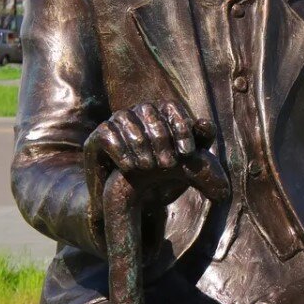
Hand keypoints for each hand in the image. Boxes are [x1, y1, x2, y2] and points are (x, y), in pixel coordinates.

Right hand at [83, 101, 229, 209]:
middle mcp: (137, 112)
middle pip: (149, 112)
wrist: (124, 196)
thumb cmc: (160, 174)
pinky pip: (107, 134)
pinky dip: (120, 151)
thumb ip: (198, 142)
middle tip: (169, 165)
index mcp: (159, 113)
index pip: (171, 107)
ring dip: (140, 145)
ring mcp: (115, 122)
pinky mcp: (97, 136)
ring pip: (126, 121)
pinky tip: (131, 168)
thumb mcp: (184, 160)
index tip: (188, 153)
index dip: (181, 127)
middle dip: (161, 138)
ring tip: (150, 168)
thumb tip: (206, 123)